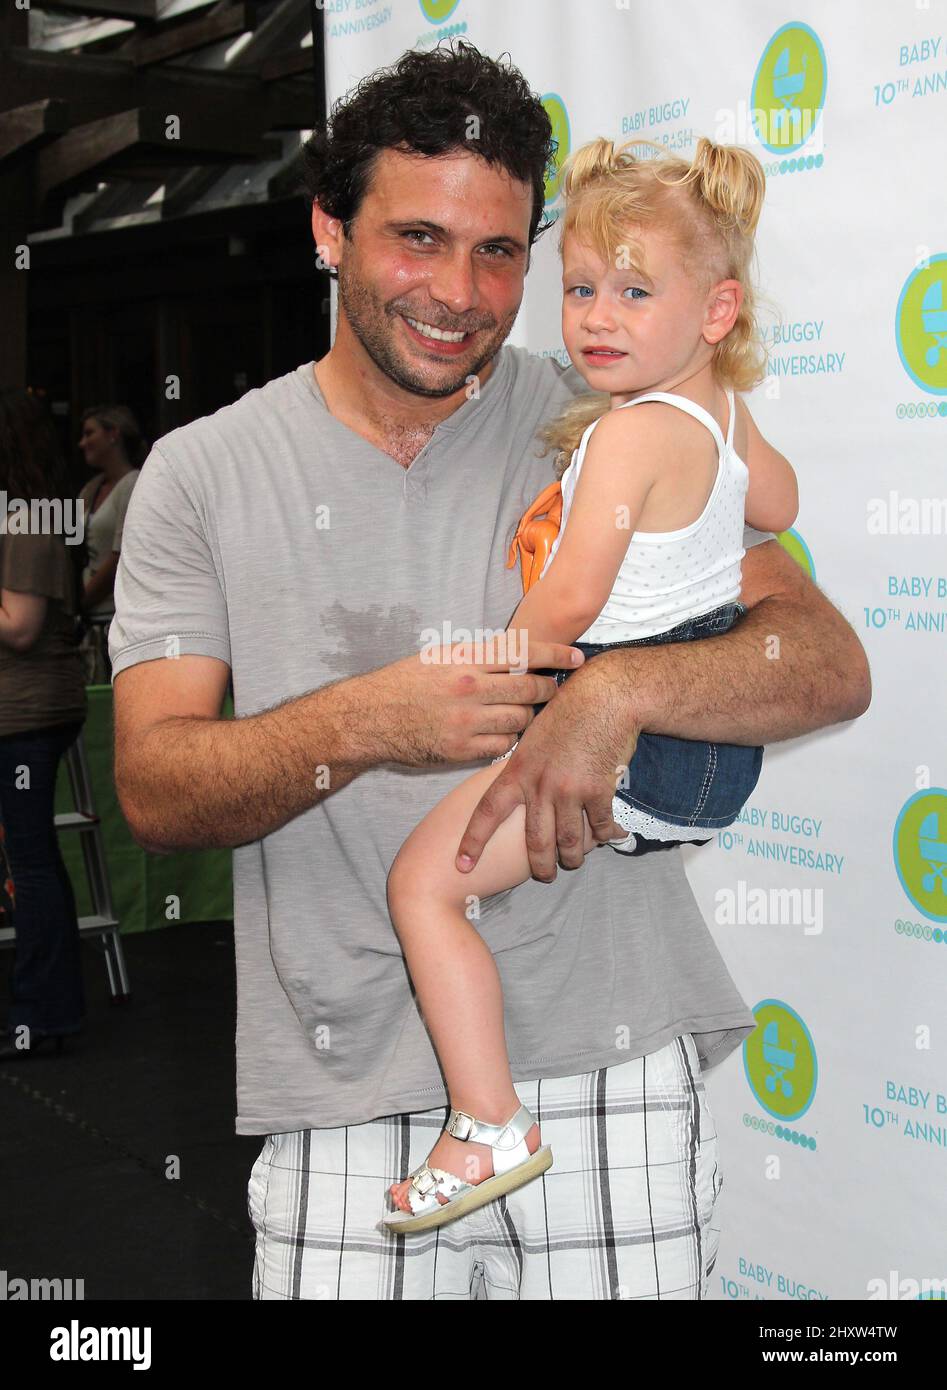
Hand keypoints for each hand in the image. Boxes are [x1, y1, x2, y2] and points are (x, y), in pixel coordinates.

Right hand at [360, 638, 584, 767]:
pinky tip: (500, 734)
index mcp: (465, 659)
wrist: (369, 717)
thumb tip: (519, 653)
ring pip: (520, 720)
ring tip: (523, 713)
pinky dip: (507, 741)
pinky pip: (501, 747)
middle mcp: (469, 688)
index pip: (524, 652)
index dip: (557, 654)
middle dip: (550, 690)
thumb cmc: (404, 683)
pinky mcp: (460, 750)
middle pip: (530, 689)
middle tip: (555, 690)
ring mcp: (466, 721)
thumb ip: (478, 655)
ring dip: (527, 717)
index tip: (577, 657)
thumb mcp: (439, 656)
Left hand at [454, 654, 638, 880]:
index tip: (462, 865)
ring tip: (574, 861)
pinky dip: (605, 836)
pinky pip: (600, 827)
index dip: (474, 841)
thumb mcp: (533, 739)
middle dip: (539, 867)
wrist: (604, 698)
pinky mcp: (599, 791)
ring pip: (568, 843)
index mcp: (517, 770)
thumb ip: (524, 769)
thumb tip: (518, 795)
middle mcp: (539, 784)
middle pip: (535, 841)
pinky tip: (608, 837)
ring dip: (573, 858)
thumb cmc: (567, 714)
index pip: (487, 812)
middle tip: (543, 876)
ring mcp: (569, 790)